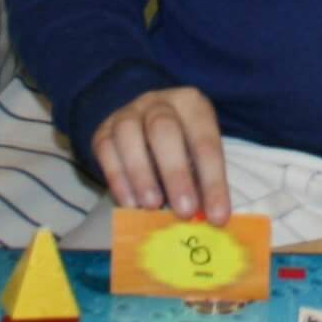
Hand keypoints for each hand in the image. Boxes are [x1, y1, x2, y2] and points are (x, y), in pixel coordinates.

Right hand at [91, 85, 228, 224]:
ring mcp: (127, 114)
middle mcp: (158, 103)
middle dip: (176, 173)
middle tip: (185, 211)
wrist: (144, 126)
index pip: (204, 140)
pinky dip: (118, 179)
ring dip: (141, 174)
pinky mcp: (103, 131)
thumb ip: (201, 182)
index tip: (217, 216)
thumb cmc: (181, 146)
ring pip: (128, 134)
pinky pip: (106, 150)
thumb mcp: (198, 154)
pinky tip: (130, 204)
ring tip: (153, 206)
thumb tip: (206, 218)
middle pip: (163, 129)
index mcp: (191, 104)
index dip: (213, 180)